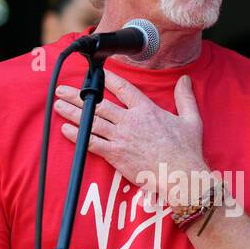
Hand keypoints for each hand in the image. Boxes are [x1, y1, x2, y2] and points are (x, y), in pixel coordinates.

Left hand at [53, 71, 208, 207]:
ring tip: (58, 105)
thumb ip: (185, 98)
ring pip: (91, 121)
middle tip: (62, 90)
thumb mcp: (191, 119)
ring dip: (72, 112)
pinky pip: (91, 142)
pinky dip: (78, 136)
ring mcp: (121, 137)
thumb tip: (185, 80)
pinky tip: (65, 129)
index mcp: (146, 110)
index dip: (108, 80)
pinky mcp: (115, 154)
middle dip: (78, 95)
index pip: (123, 88)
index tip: (95, 75)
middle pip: (99, 104)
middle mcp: (130, 120)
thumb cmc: (187, 150)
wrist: (180, 174)